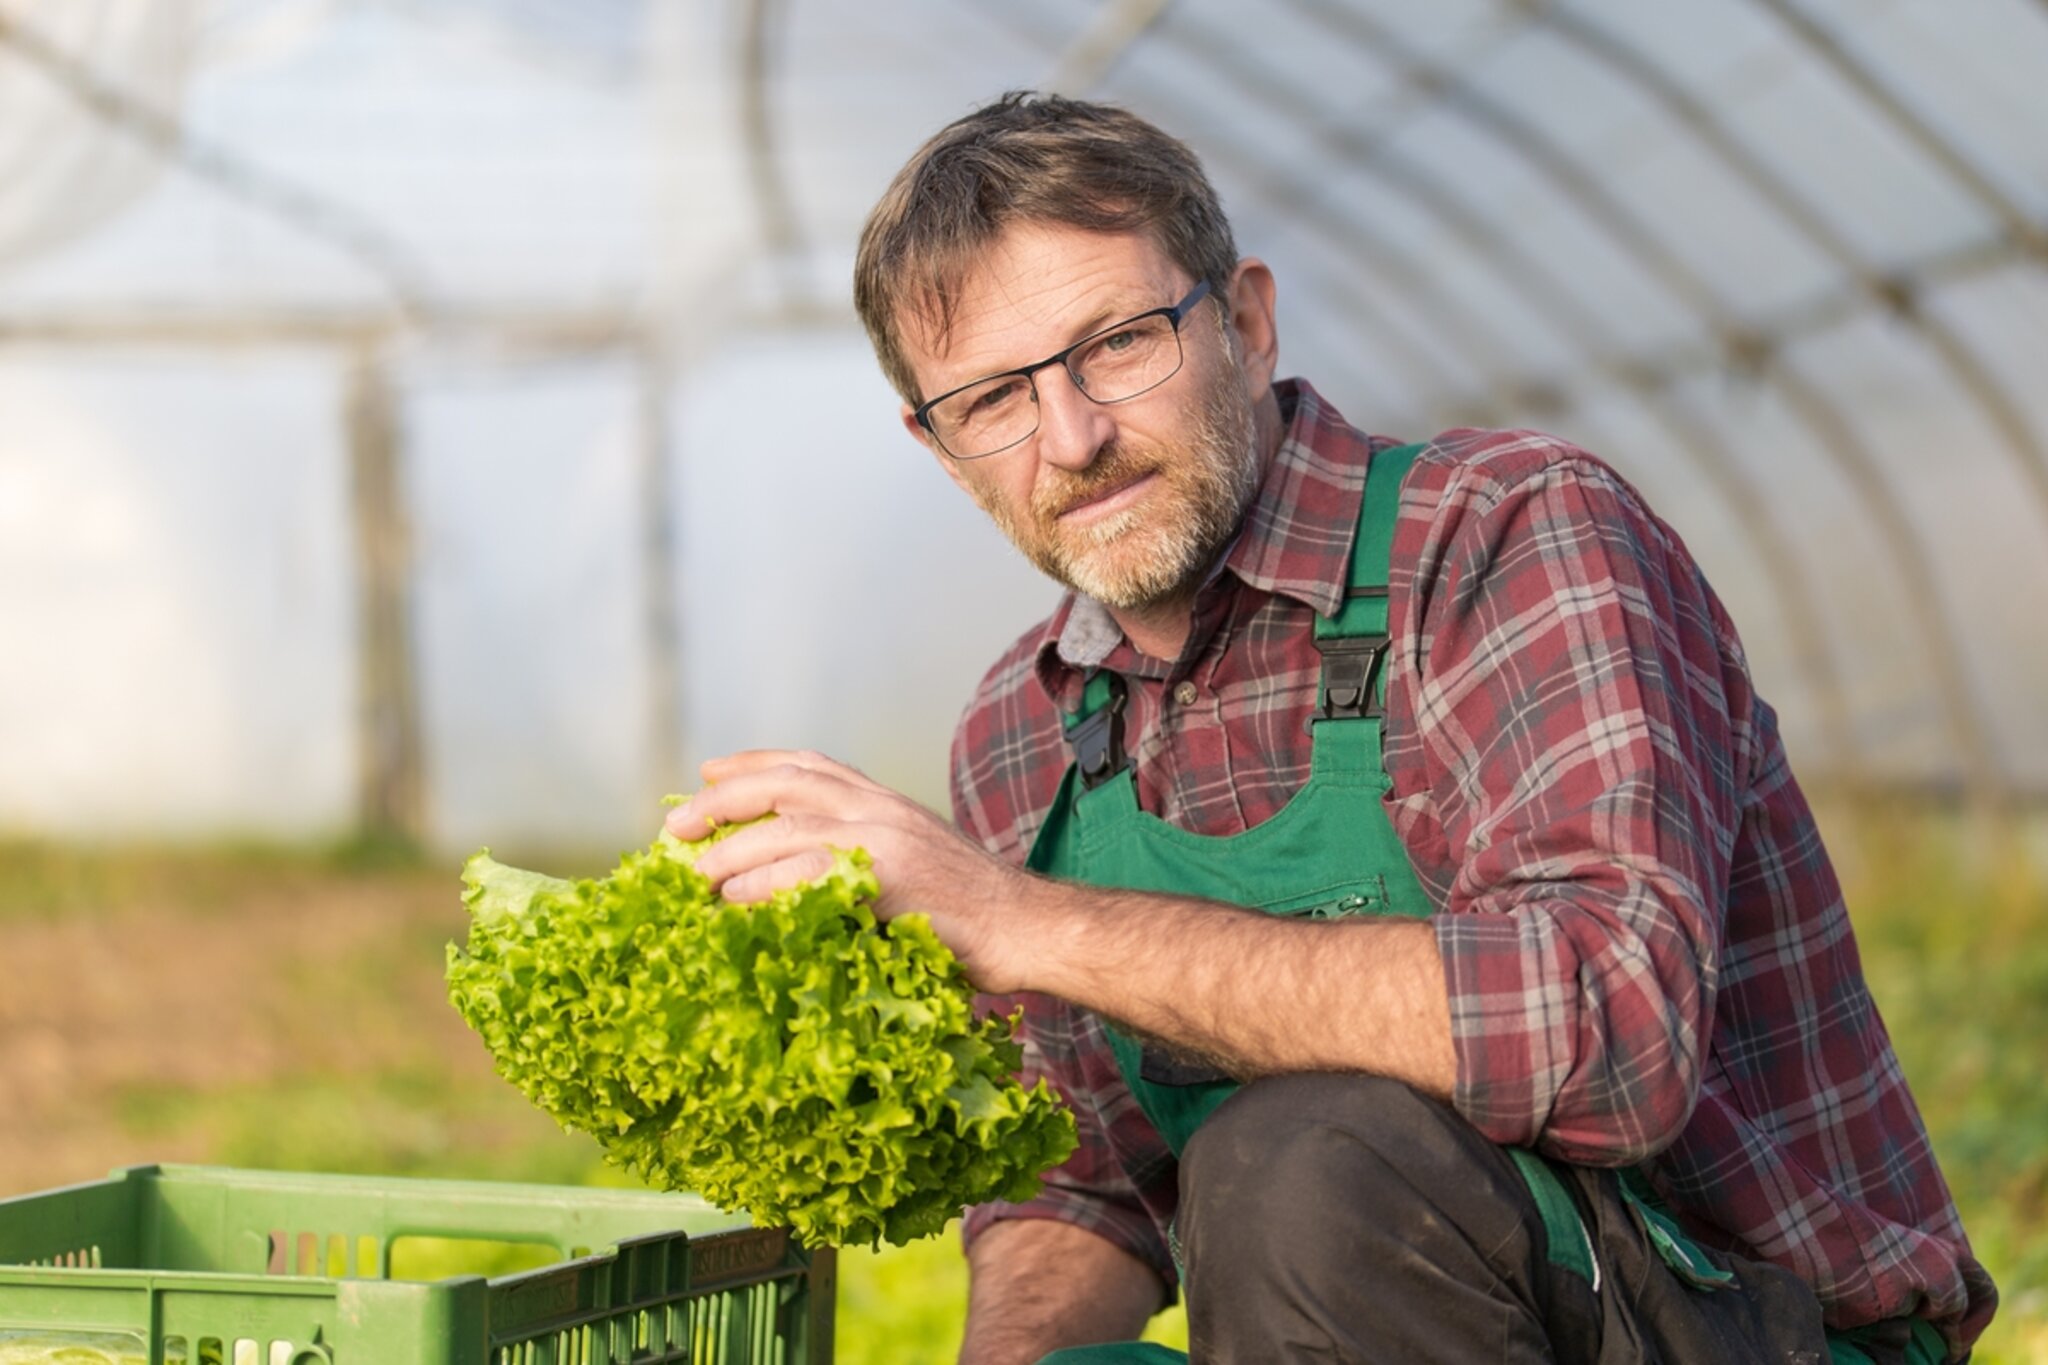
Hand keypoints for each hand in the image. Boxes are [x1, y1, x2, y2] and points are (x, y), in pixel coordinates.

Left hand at [664, 749, 1038, 990]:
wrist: (1027, 929)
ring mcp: (885, 837)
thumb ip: (860, 866)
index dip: (753, 764)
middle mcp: (880, 807)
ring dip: (728, 850)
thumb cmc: (968, 919)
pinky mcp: (887, 875)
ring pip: (785, 826)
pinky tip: (733, 901)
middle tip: (676, 826)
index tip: (709, 772)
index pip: (808, 764)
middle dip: (721, 801)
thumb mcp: (912, 872)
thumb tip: (797, 888)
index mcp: (885, 802)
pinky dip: (762, 884)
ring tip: (691, 876)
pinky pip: (807, 872)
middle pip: (784, 783)